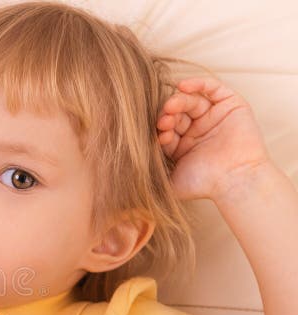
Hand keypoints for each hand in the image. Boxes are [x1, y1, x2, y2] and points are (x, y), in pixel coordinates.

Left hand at [156, 76, 271, 202]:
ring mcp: (213, 116)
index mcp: (181, 145)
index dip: (159, 129)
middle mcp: (196, 129)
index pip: (164, 128)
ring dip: (178, 100)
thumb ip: (149, 179)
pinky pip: (213, 87)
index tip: (157, 136)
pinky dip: (198, 83)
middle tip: (163, 121)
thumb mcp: (170, 183)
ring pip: (191, 100)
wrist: (235, 181)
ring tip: (171, 106)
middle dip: (167, 114)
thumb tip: (125, 180)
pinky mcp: (231, 105)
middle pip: (176, 112)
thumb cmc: (204, 185)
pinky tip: (183, 86)